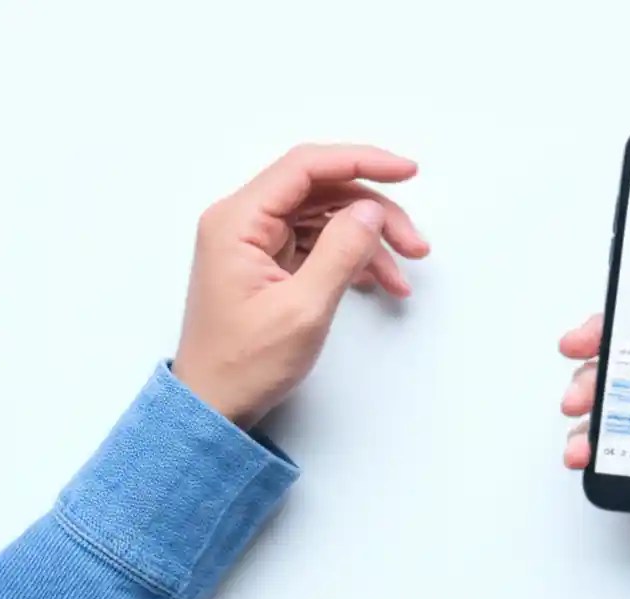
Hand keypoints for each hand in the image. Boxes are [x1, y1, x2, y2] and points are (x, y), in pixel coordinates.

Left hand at [173, 144, 427, 427]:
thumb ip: (340, 251)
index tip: (406, 171)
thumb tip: (371, 209)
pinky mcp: (267, 263)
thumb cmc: (244, 364)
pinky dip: (352, 258)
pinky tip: (379, 281)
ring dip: (369, 239)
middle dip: (374, 212)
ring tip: (403, 273)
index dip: (361, 160)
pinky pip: (318, 243)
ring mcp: (254, 242)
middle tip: (416, 245)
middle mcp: (242, 222)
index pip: (306, 167)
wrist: (213, 407)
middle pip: (322, 191)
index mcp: (237, 221)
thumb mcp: (303, 309)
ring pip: (325, 217)